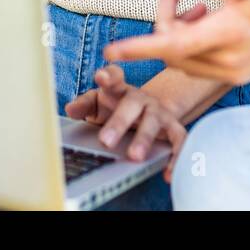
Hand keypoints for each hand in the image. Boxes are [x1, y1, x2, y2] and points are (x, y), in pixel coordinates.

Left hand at [64, 65, 186, 180]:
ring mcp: (159, 112)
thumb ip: (84, 105)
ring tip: (134, 157)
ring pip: (155, 121)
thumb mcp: (97, 104)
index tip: (101, 77)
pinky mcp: (173, 128)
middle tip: (105, 141)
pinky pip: (179, 141)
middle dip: (119, 121)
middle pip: (132, 104)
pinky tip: (167, 174)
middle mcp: (141, 98)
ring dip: (145, 138)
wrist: (147, 111)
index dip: (108, 76)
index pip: (114, 77)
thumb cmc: (115, 107)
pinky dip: (176, 157)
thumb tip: (70, 109)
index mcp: (120, 90)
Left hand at [103, 0, 249, 84]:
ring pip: (185, 61)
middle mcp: (228, 60)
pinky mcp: (239, 74)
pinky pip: (200, 66)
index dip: (138, 48)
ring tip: (199, 5)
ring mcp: (234, 71)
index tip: (111, 51)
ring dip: (177, 37)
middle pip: (173, 53)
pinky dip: (192, 46)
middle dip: (163, 26)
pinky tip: (209, 19)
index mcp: (229, 33)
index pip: (172, 46)